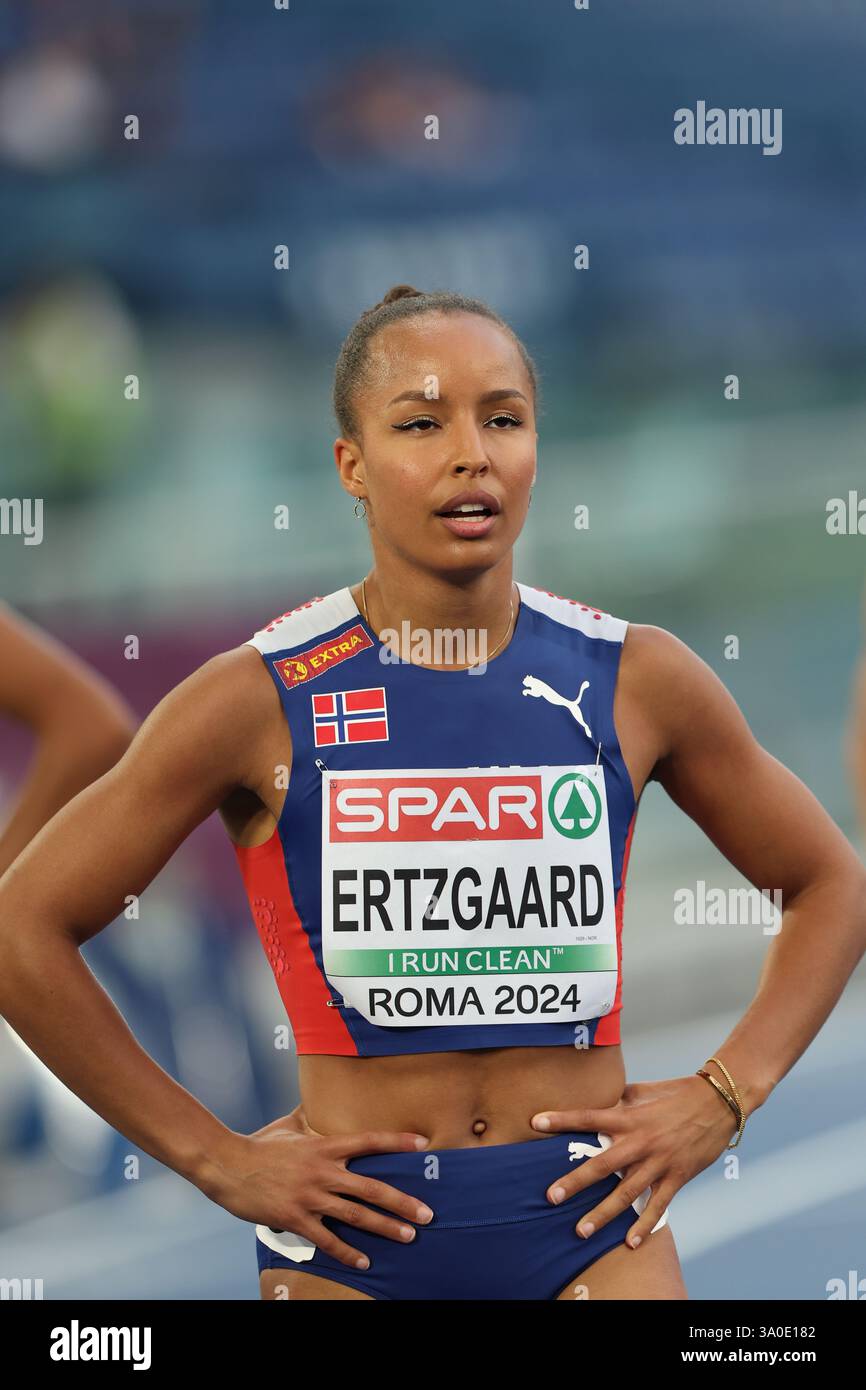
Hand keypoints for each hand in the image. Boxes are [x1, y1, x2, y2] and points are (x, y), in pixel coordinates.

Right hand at [200, 1108, 434, 1269]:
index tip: (423, 1144)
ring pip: (356, 1214)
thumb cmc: (258, 1144)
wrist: (227, 1165)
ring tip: (409, 1235)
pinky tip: (364, 1261)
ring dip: (385, 1226)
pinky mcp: (295, 1218)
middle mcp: (322, 1171)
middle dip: (402, 1201)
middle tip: (428, 1212)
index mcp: (323, 1146)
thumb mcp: (287, 1126)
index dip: (397, 1141)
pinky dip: (347, 1252)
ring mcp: (310, 1196)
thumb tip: (315, 1103)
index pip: (368, 1141)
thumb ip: (308, 1119)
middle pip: (371, 1187)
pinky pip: (327, 1239)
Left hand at [531, 1074, 737, 1247]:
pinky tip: (630, 1242)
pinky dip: (645, 1225)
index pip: (588, 1117)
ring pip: (625, 1193)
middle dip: (575, 1182)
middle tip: (551, 1197)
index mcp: (628, 1117)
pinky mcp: (677, 1176)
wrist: (718, 1101)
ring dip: (602, 1213)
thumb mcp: (643, 1091)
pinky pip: (658, 1205)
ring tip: (581, 1230)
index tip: (535, 1122)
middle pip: (601, 1164)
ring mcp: (658, 1162)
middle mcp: (640, 1141)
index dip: (561, 1120)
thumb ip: (618, 1100)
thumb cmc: (678, 1092)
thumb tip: (599, 1102)